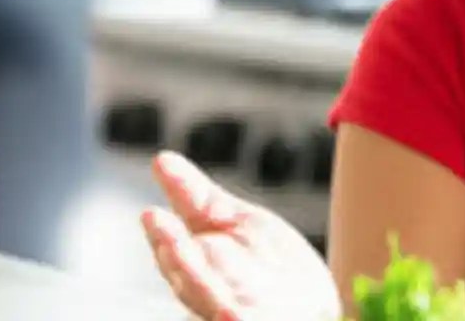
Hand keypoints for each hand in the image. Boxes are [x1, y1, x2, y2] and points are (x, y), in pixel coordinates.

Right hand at [140, 150, 341, 320]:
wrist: (313, 306)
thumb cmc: (266, 264)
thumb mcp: (238, 222)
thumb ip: (198, 198)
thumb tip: (160, 159)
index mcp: (198, 269)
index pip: (175, 254)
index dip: (164, 236)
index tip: (152, 214)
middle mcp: (211, 297)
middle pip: (191, 281)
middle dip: (179, 259)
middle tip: (165, 231)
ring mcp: (233, 314)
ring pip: (212, 303)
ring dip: (201, 286)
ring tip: (195, 260)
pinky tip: (232, 315)